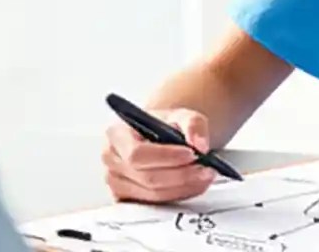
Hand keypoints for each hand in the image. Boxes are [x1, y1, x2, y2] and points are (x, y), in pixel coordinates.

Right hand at [102, 108, 216, 202]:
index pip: (136, 153)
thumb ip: (193, 124)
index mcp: (117, 134)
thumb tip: (200, 144)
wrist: (159, 138)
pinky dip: (179, 194)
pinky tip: (194, 184)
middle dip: (181, 174)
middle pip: (146, 176)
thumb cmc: (164, 126)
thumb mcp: (181, 115)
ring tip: (206, 175)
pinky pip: (156, 203)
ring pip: (153, 193)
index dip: (165, 157)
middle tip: (206, 168)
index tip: (191, 154)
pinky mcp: (127, 199)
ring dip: (184, 186)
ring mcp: (117, 183)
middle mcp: (112, 160)